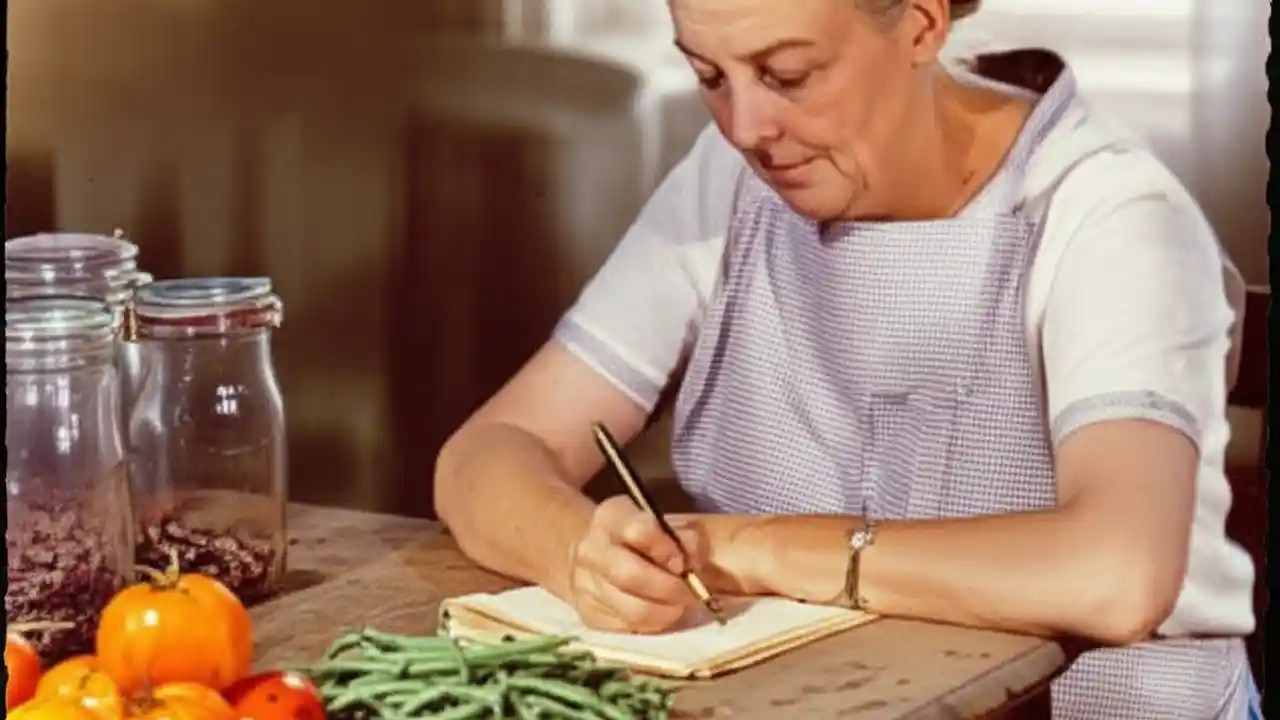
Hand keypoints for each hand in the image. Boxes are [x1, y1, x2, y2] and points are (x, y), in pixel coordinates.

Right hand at [565, 495, 705, 633]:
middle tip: (689, 592)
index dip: (667, 549)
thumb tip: (694, 562)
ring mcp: (585, 585)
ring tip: (678, 604)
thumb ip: (684, 538)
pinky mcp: (589, 616)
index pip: (639, 532)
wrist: (593, 559)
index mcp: (611, 518)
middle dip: (670, 588)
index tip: (682, 562)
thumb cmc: (638, 539)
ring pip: (633, 610)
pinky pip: (630, 628)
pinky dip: (653, 624)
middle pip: (631, 575)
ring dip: (666, 611)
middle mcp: (591, 550)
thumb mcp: (661, 524)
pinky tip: (659, 612)